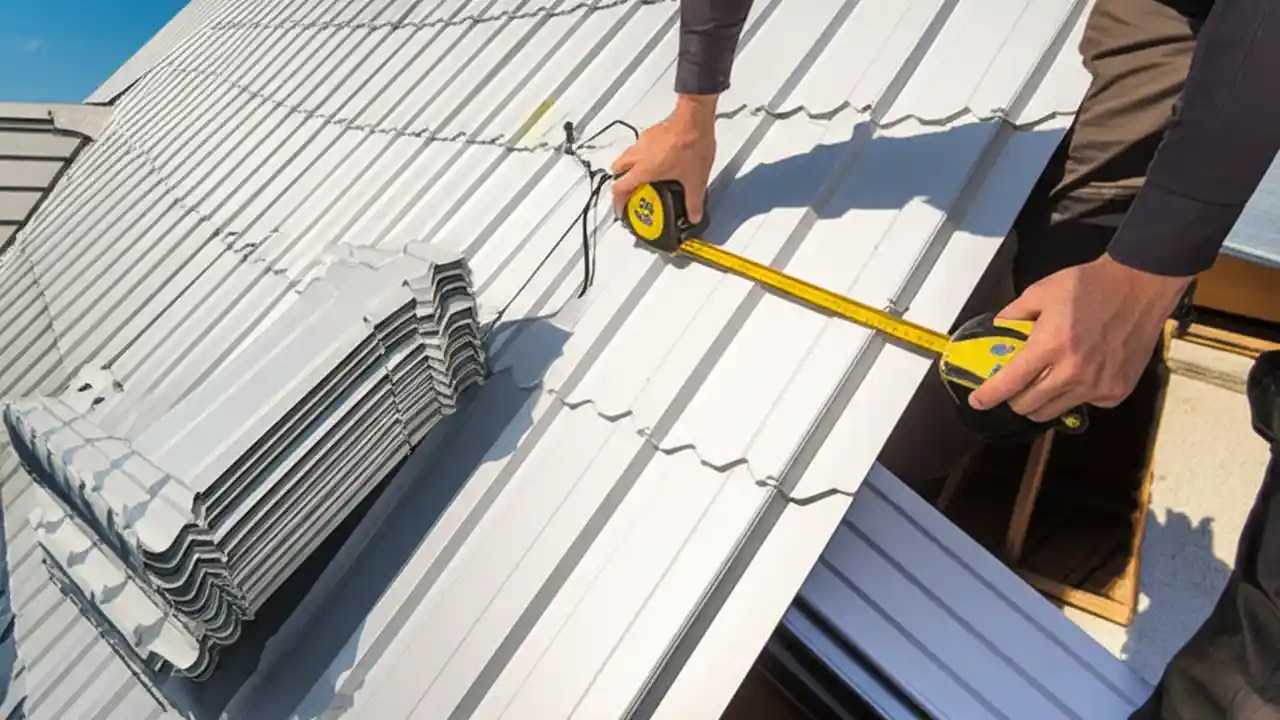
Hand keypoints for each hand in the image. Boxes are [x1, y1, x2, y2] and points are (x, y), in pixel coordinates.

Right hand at [611, 93, 717, 220]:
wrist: (695, 117)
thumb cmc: (691, 143)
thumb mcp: (695, 180)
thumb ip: (693, 202)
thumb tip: (694, 215)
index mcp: (643, 169)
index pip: (619, 188)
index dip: (617, 202)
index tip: (621, 209)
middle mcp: (638, 155)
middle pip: (617, 170)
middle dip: (620, 181)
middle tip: (632, 191)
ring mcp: (643, 141)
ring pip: (627, 156)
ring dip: (631, 167)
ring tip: (647, 176)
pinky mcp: (651, 132)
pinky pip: (639, 146)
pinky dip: (642, 155)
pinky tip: (659, 159)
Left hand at [968, 254, 1190, 421]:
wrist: (1140, 286)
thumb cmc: (1090, 286)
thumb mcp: (1041, 291)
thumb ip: (1014, 314)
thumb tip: (997, 330)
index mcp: (1049, 345)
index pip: (1009, 383)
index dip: (988, 396)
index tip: (978, 402)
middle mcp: (1072, 372)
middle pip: (1027, 406)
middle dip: (1015, 398)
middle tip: (1016, 385)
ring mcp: (1096, 386)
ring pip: (1052, 411)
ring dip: (1041, 401)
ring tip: (1046, 380)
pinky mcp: (1115, 392)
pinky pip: (1082, 405)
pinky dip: (1073, 395)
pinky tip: (1079, 374)